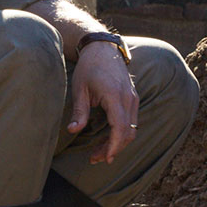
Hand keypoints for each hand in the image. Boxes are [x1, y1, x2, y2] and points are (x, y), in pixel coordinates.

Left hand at [67, 41, 139, 165]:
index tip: (105, 158)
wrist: (102, 48)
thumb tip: (73, 130)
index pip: (120, 127)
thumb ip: (80, 111)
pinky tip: (107, 140)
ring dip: (117, 143)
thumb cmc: (89, 67)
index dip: (114, 146)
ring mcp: (133, 98)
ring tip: (98, 153)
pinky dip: (121, 133)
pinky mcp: (132, 99)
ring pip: (131, 129)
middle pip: (128, 132)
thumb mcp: (80, 88)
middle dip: (113, 149)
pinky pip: (131, 121)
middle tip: (95, 159)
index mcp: (115, 96)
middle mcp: (128, 98)